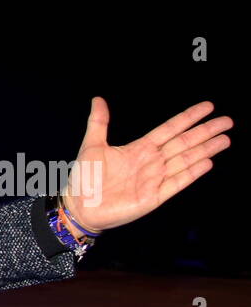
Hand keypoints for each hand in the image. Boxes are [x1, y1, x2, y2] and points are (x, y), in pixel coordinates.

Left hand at [62, 98, 232, 231]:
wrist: (78, 207)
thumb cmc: (84, 178)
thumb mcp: (91, 146)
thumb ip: (99, 122)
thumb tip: (98, 99)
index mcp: (139, 149)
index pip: (170, 129)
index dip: (188, 118)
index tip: (208, 107)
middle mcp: (151, 162)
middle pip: (184, 143)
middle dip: (206, 132)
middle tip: (227, 121)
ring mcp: (154, 179)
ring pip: (185, 161)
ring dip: (206, 150)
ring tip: (225, 139)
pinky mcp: (153, 197)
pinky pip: (177, 183)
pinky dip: (192, 173)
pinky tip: (208, 162)